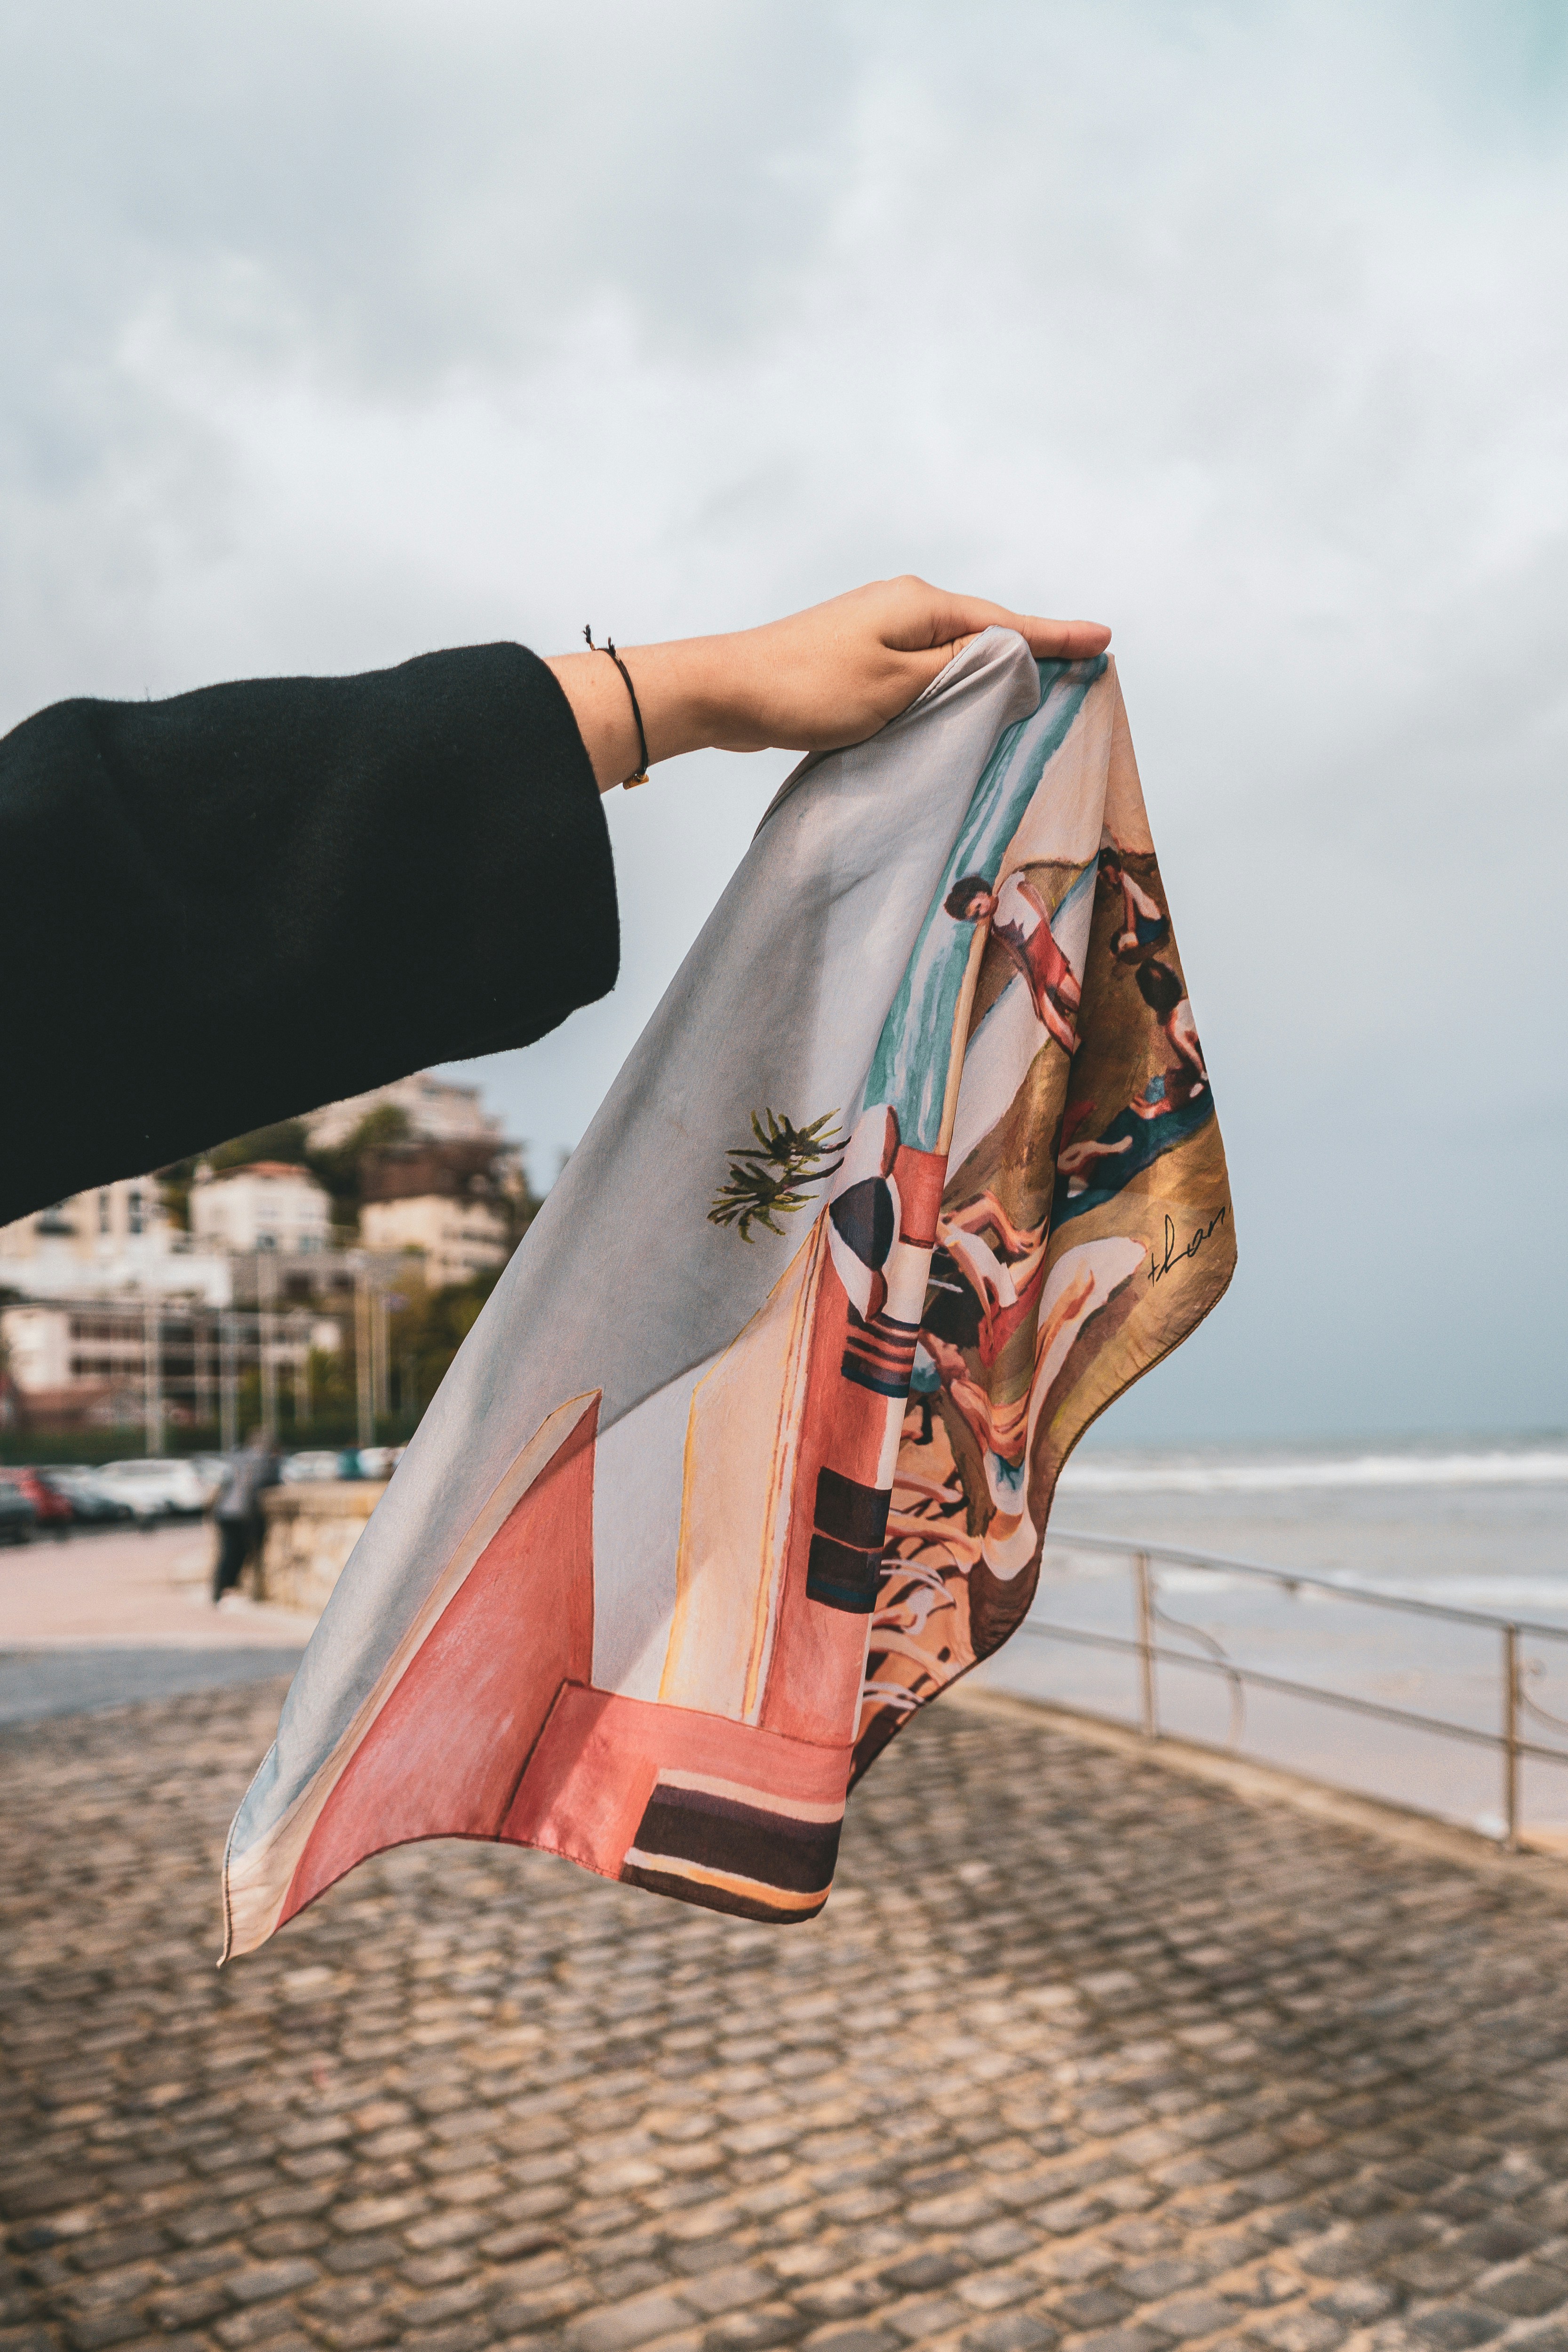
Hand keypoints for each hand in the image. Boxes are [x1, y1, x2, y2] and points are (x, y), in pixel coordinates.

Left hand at [545, 576, 1110, 791]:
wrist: (729, 692)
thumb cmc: (810, 689)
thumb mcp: (900, 684)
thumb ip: (961, 670)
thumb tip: (1011, 658)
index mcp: (921, 604)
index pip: (1008, 624)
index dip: (1058, 636)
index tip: (1104, 638)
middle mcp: (904, 605)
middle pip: (986, 630)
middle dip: (1034, 647)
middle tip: (1087, 659)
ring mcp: (879, 627)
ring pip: (955, 649)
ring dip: (994, 665)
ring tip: (1043, 677)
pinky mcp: (859, 654)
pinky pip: (926, 664)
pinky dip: (955, 678)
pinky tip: (968, 693)